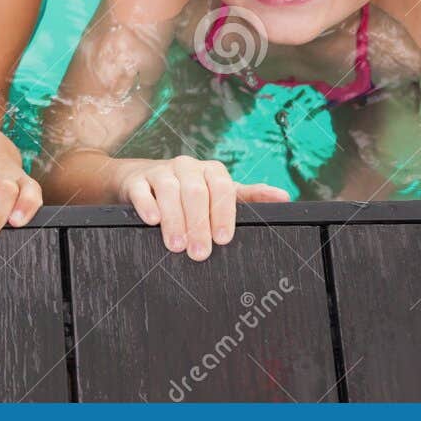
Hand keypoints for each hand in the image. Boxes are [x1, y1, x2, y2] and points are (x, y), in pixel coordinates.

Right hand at [118, 156, 289, 260]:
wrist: (139, 180)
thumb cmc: (187, 191)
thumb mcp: (219, 193)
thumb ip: (250, 196)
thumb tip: (284, 198)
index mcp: (210, 170)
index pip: (221, 187)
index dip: (223, 213)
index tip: (223, 239)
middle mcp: (186, 167)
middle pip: (195, 192)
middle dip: (199, 224)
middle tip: (199, 253)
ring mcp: (159, 172)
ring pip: (169, 190)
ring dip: (175, 219)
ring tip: (177, 246)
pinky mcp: (135, 180)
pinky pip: (141, 190)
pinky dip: (147, 205)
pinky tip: (152, 221)